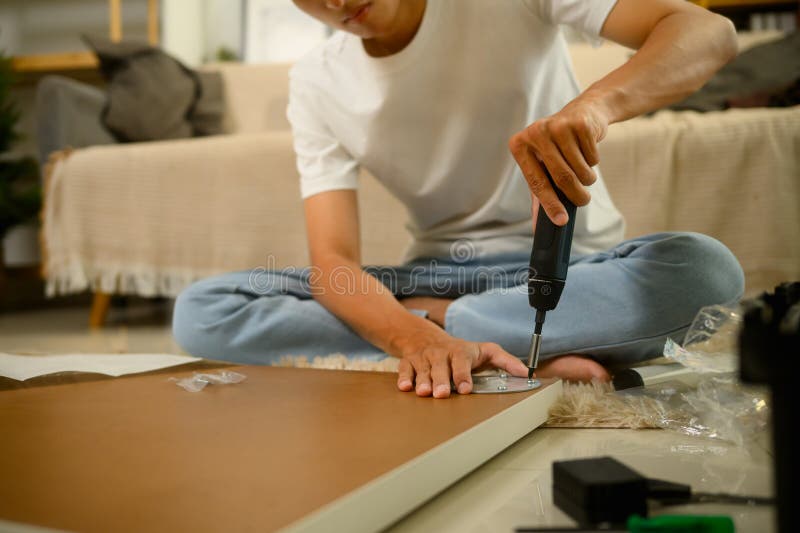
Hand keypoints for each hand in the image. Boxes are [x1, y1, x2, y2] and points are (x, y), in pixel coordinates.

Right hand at [394, 327, 528, 398]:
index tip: (465, 388)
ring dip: (423, 381)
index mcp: (460, 352)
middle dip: (441, 380)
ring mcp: (424, 358)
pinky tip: (405, 387)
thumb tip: (527, 373)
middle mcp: (441, 354)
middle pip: (440, 366)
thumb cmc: (460, 351)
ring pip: (423, 369)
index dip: (463, 375)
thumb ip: (505, 361)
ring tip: (424, 393)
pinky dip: (404, 377)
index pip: (462, 362)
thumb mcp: (484, 351)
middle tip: (442, 394)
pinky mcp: (409, 362)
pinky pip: (405, 369)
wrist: (425, 336)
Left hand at [508, 97, 609, 225]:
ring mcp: (557, 125)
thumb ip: (539, 195)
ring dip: (588, 179)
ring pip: (580, 169)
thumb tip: (537, 228)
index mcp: (520, 145)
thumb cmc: (558, 148)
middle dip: (576, 195)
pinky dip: (594, 162)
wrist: (582, 113)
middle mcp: (535, 133)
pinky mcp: (579, 123)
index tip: (562, 221)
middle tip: (583, 201)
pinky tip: (587, 150)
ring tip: (585, 172)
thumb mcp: (543, 167)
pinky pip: (592, 157)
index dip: (550, 205)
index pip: (536, 182)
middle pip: (561, 177)